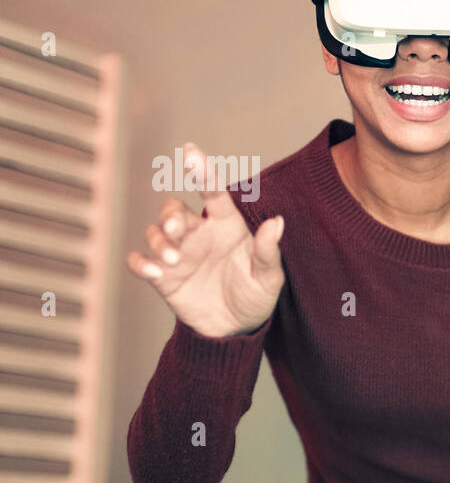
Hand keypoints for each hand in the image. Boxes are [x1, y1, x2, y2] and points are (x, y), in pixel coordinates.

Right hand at [125, 143, 284, 337]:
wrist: (235, 330)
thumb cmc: (255, 296)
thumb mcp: (269, 278)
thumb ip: (269, 251)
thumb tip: (277, 222)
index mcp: (226, 227)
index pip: (212, 193)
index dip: (202, 172)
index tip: (191, 152)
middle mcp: (198, 234)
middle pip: (174, 209)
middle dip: (171, 214)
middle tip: (177, 230)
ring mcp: (178, 254)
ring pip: (156, 231)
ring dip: (159, 240)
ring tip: (173, 260)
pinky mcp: (162, 276)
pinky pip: (140, 261)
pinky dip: (140, 262)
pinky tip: (153, 271)